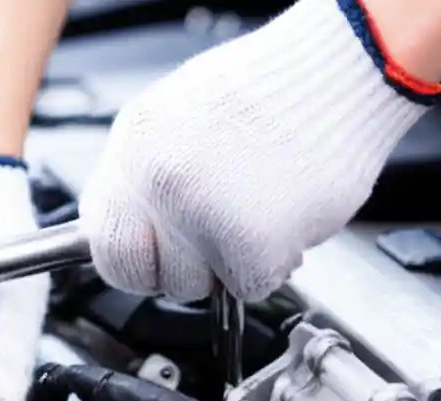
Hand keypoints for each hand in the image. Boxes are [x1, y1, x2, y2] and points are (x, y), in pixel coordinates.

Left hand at [80, 0, 440, 301]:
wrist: (339, 74)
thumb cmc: (272, 89)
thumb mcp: (177, 116)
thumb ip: (145, 174)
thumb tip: (126, 225)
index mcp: (136, 147)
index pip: (102, 238)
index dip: (133, 256)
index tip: (154, 254)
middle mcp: (160, 181)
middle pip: (143, 275)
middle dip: (178, 268)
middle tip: (214, 236)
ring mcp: (202, 215)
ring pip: (199, 286)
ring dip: (230, 263)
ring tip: (257, 208)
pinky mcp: (250, 243)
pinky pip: (251, 287)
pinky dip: (274, 263)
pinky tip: (284, 216)